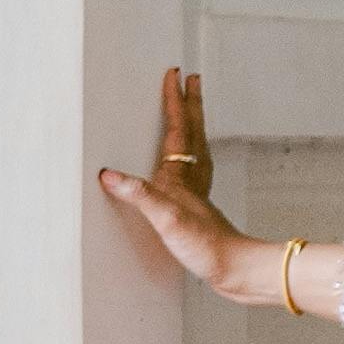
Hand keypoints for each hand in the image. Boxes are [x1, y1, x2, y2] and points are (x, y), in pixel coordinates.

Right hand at [99, 69, 249, 293]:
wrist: (234, 269)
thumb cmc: (204, 245)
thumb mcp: (165, 219)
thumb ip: (139, 194)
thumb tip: (110, 174)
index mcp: (180, 176)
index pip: (176, 129)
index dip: (173, 101)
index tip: (173, 74)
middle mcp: (191, 179)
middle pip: (192, 132)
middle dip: (190, 104)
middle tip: (192, 80)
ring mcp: (197, 193)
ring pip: (195, 149)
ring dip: (192, 126)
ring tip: (190, 113)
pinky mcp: (198, 209)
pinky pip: (194, 170)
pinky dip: (190, 158)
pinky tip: (185, 168)